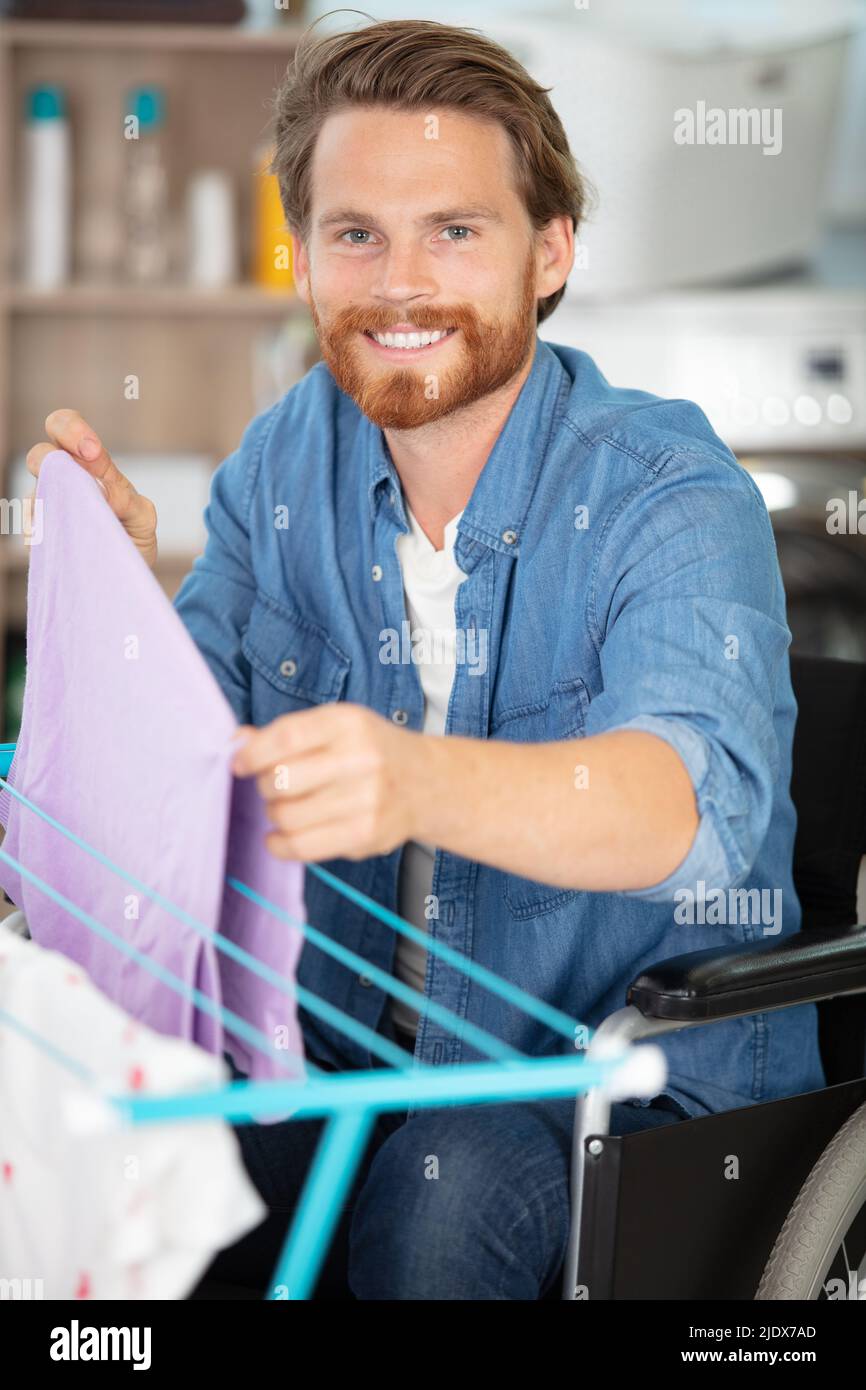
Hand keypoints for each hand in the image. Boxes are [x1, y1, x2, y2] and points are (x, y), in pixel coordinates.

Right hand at [26, 409, 157, 566]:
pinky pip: (33, 532)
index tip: (91, 451)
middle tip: (66, 479)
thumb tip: (101, 490)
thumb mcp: (143, 518)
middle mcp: (63, 480)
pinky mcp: (42, 537)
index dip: (73, 430)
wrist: (126, 573)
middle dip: (47, 457)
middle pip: (39, 454)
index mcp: (90, 465)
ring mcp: (48, 508)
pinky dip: (48, 537)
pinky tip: (67, 545)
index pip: (68, 428)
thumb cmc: (133, 534)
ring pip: (33, 497)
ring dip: (52, 507)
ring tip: (79, 525)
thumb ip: (128, 502)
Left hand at [230, 703, 423, 862]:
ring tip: (287, 807)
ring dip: (275, 814)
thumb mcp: (336, 727)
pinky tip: (280, 835)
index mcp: (348, 723)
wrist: (426, 783)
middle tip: (274, 785)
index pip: (285, 737)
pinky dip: (279, 844)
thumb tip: (237, 741)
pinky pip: (302, 846)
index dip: (252, 754)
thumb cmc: (370, 751)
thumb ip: (288, 733)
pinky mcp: (364, 835)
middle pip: (280, 780)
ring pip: (286, 816)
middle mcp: (360, 759)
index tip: (239, 764)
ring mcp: (365, 800)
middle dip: (265, 786)